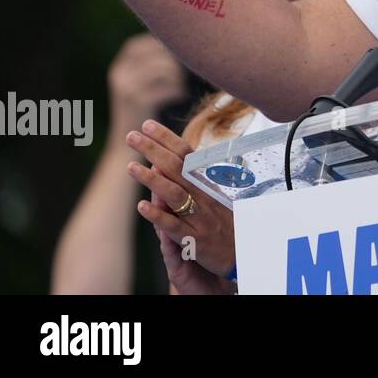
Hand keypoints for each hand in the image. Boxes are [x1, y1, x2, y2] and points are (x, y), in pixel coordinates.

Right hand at [108, 35, 187, 132]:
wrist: (128, 141)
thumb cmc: (140, 110)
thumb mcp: (136, 85)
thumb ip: (145, 67)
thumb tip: (169, 44)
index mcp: (117, 69)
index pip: (136, 46)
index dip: (154, 44)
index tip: (172, 50)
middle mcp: (119, 75)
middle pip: (153, 55)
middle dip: (171, 61)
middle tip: (181, 72)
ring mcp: (127, 88)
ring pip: (162, 69)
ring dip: (176, 76)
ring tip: (180, 86)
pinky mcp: (139, 101)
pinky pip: (167, 87)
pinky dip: (178, 90)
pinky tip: (181, 95)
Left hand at [126, 120, 235, 278]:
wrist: (247, 252)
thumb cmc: (226, 224)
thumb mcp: (212, 197)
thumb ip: (190, 181)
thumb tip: (162, 163)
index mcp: (206, 184)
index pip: (185, 155)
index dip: (166, 139)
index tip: (148, 125)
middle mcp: (204, 196)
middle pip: (177, 168)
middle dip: (154, 150)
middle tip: (132, 135)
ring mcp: (200, 217)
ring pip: (175, 194)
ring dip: (152, 179)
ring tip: (130, 167)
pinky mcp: (196, 240)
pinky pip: (175, 226)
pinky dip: (159, 215)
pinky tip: (142, 207)